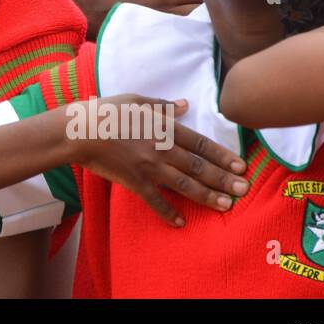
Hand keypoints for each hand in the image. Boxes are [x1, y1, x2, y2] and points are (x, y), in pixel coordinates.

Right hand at [69, 95, 248, 226]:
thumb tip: (185, 105)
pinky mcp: (134, 182)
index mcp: (163, 128)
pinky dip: (168, 212)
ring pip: (184, 185)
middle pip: (198, 167)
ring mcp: (148, 167)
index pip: (200, 144)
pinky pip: (155, 200)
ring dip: (207, 196)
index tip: (240, 165)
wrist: (80, 131)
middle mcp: (161, 149)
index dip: (222, 155)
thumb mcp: (136, 100)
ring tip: (226, 205)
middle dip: (223, 179)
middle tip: (244, 189)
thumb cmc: (106, 111)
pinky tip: (182, 222)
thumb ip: (162, 105)